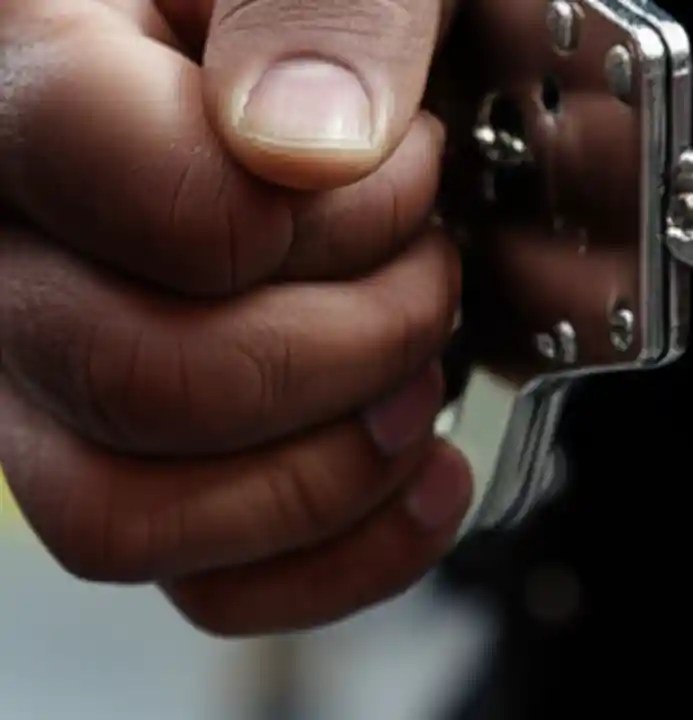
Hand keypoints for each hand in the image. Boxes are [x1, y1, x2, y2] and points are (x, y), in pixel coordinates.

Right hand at [0, 0, 468, 634]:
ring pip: (126, 516)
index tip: (407, 161)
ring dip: (333, 467)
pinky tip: (421, 478)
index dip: (341, 219)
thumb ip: (324, 10)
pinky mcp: (114, 443)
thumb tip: (307, 149)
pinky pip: (184, 576)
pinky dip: (331, 556)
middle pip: (149, 384)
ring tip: (416, 375)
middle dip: (359, 342)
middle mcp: (5, 233)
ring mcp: (40, 357)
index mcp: (38, 66)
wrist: (296, 51)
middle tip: (431, 266)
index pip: (177, 208)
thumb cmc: (312, 5)